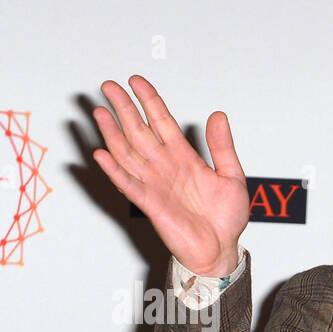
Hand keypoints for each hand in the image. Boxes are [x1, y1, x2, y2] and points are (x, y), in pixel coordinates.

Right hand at [92, 74, 248, 277]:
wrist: (221, 250)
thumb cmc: (226, 218)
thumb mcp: (232, 177)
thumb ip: (222, 147)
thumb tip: (219, 115)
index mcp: (184, 157)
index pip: (162, 121)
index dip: (149, 100)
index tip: (136, 81)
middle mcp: (165, 167)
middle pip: (139, 131)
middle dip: (124, 108)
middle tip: (108, 86)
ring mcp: (155, 183)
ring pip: (128, 153)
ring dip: (112, 133)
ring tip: (100, 112)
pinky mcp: (150, 203)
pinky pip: (128, 184)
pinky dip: (114, 170)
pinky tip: (102, 154)